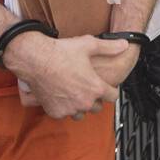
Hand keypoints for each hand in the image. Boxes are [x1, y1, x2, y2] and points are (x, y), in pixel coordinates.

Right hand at [4, 33, 127, 119]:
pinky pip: (64, 114)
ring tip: (75, 94)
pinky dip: (64, 108)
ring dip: (80, 106)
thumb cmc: (60, 52)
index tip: (106, 86)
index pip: (113, 97)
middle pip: (98, 107)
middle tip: (88, 88)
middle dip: (95, 99)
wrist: (35, 59)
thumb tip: (124, 44)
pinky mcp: (56, 112)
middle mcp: (85, 101)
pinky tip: (61, 96)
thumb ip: (108, 47)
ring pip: (81, 114)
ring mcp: (70, 109)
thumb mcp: (88, 45)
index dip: (111, 90)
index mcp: (96, 87)